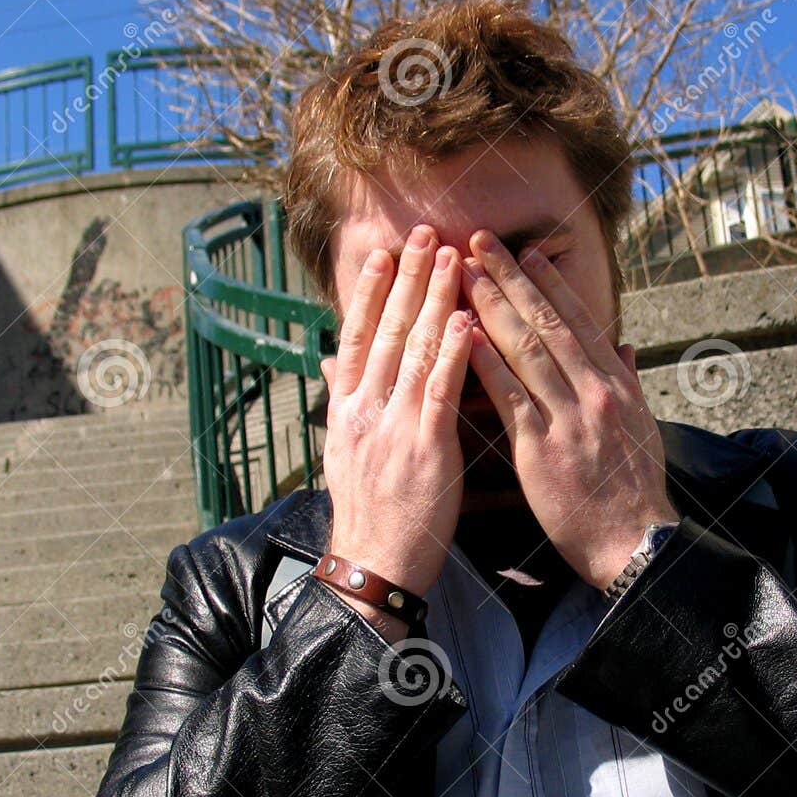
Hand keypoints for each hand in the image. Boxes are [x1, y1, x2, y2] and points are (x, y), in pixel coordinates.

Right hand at [319, 225, 471, 630]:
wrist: (374, 564)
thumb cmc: (370, 512)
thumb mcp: (343, 451)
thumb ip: (343, 400)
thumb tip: (333, 360)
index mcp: (346, 409)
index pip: (355, 336)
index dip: (371, 291)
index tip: (386, 253)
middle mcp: (363, 409)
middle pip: (385, 330)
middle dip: (408, 278)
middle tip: (426, 233)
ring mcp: (392, 426)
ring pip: (412, 349)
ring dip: (433, 299)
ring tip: (452, 258)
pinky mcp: (423, 448)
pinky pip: (438, 391)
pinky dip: (451, 353)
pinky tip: (464, 321)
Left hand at [459, 230, 678, 589]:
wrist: (633, 542)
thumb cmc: (634, 490)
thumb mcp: (643, 428)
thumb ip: (628, 382)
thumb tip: (623, 346)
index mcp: (618, 385)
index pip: (581, 322)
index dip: (552, 285)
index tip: (528, 253)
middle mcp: (595, 392)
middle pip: (549, 324)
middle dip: (512, 278)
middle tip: (481, 241)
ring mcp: (569, 417)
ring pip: (527, 349)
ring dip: (492, 305)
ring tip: (465, 272)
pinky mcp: (542, 448)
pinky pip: (509, 396)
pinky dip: (486, 362)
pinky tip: (464, 335)